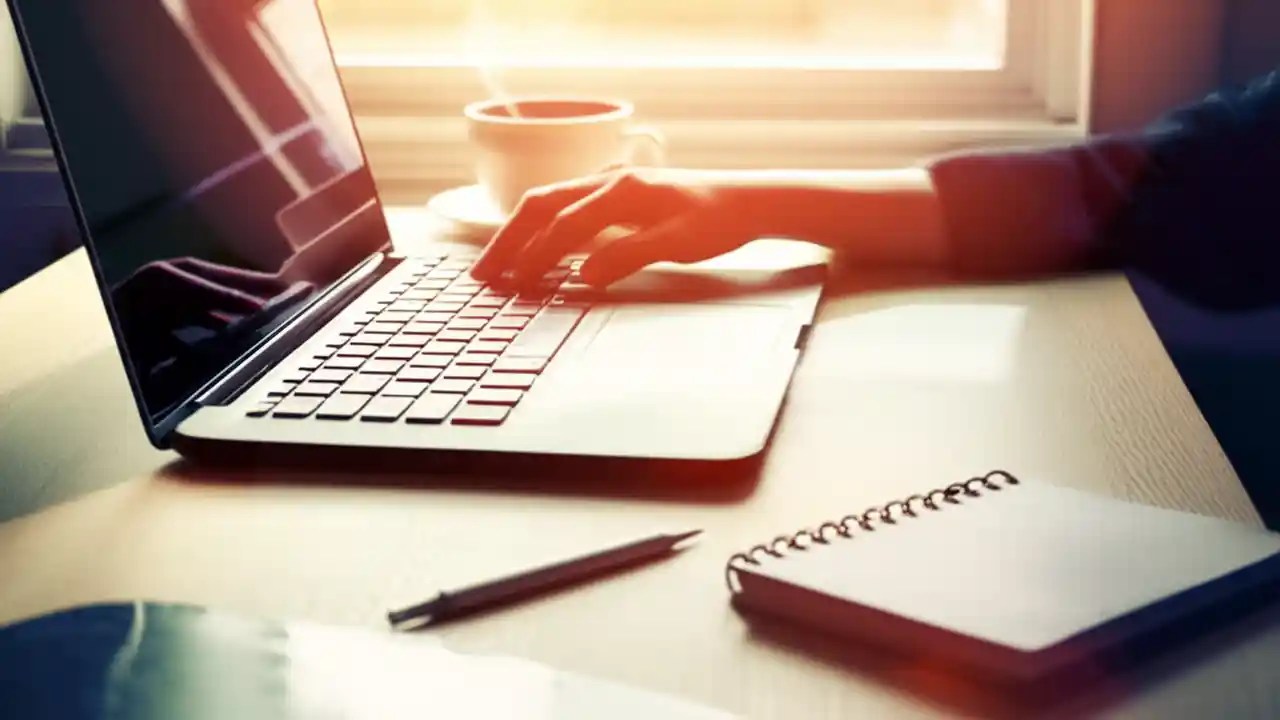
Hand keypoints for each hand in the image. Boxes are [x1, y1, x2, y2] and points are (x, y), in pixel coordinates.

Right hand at [470, 169, 761, 287]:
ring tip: (495, 265)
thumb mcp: (678, 243)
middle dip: (507, 240)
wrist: (748, 200)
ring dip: (518, 234)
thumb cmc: (718, 221)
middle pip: (540, 206)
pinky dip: (539, 229)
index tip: (513, 283)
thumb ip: (629, 256)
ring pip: (548, 204)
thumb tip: (584, 275)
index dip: (535, 255)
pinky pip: (563, 209)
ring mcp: (608, 184)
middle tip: (481, 274)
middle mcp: (608, 181)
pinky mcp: (613, 194)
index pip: (563, 225)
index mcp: (621, 191)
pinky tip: (532, 251)